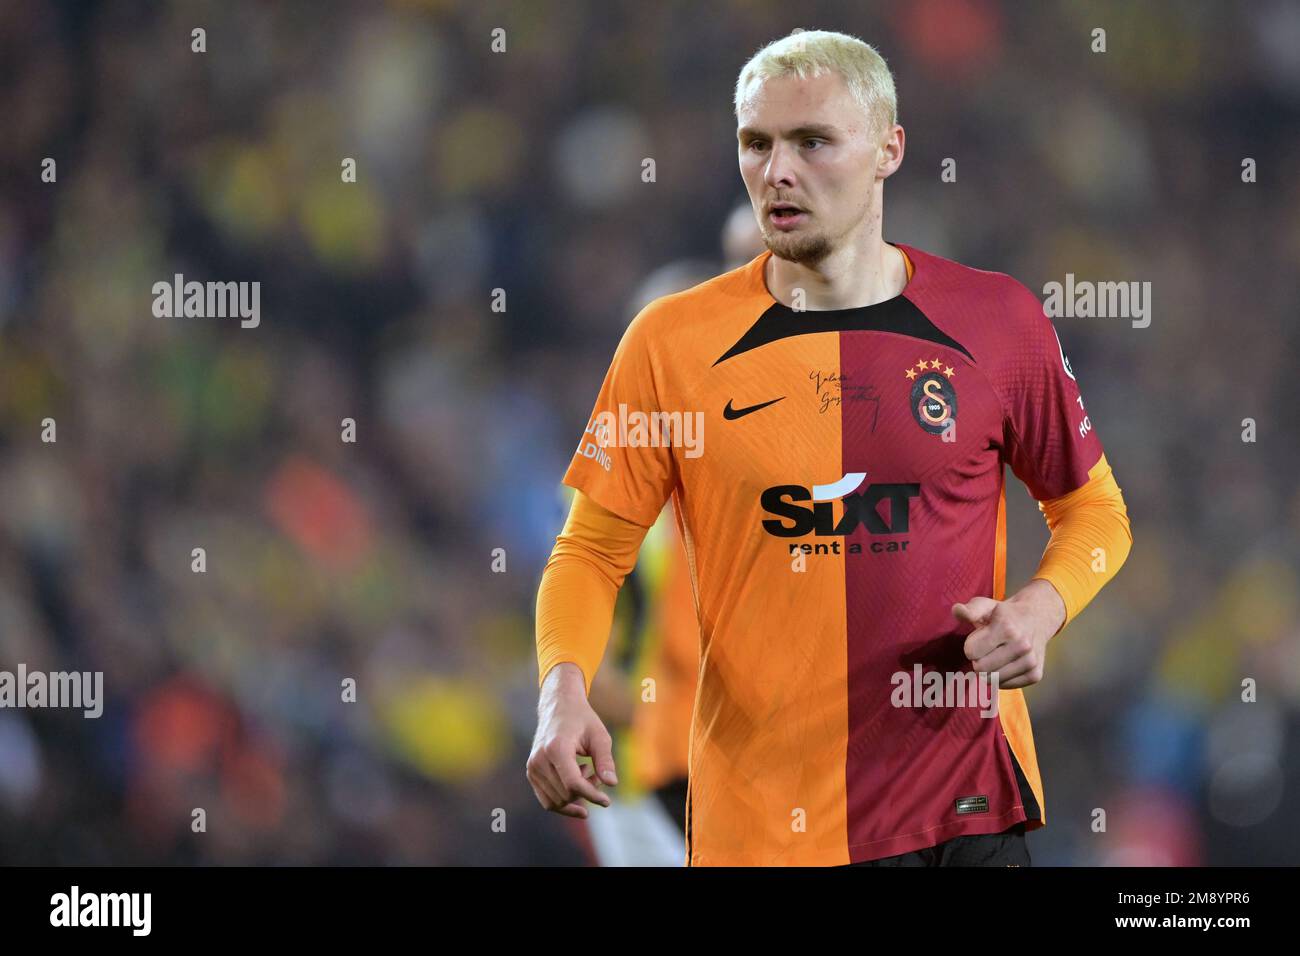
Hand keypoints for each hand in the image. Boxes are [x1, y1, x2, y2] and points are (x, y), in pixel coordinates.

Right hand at [526, 663, 618, 818]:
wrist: (558, 707)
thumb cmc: (581, 720)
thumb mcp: (599, 735)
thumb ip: (605, 760)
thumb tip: (612, 784)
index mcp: (556, 748)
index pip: (573, 783)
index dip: (592, 795)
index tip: (607, 801)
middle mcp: (539, 759)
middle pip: (566, 794)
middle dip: (587, 791)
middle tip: (598, 775)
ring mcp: (532, 767)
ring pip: (557, 801)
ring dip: (576, 796)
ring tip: (587, 773)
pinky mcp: (531, 773)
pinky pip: (547, 801)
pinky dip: (564, 802)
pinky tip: (578, 787)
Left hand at [951, 580, 1066, 689]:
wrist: (1037, 619)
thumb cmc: (1004, 614)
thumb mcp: (986, 605)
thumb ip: (970, 609)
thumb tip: (958, 610)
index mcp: (1007, 628)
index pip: (971, 652)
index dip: (971, 645)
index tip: (980, 638)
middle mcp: (1022, 646)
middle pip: (981, 669)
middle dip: (978, 659)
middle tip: (987, 648)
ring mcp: (1031, 662)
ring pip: (993, 680)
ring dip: (989, 670)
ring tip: (998, 654)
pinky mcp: (1035, 675)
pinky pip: (1005, 686)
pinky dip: (1002, 677)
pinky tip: (1007, 663)